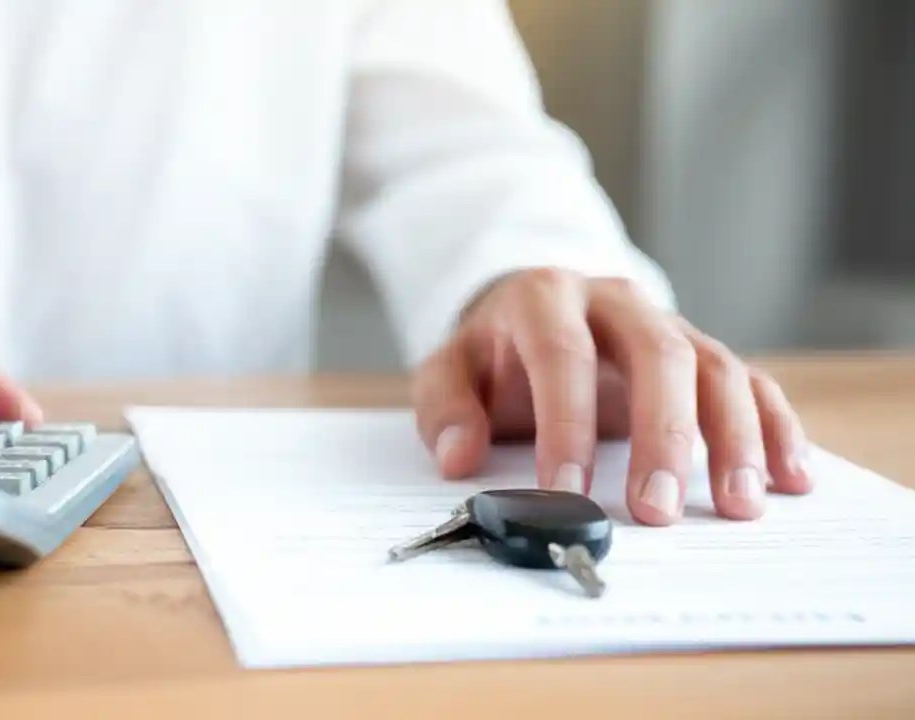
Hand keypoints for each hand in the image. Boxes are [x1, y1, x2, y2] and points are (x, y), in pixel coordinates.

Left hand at [412, 268, 811, 525]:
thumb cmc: (493, 353)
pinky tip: (789, 478)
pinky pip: (751, 381)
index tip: (563, 492)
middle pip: (658, 355)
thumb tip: (459, 458)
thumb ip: (444, 408)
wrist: (532, 314)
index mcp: (545, 299)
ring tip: (738, 505)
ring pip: (716, 366)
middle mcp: (616, 302)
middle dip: (662, 436)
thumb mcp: (449, 370)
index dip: (564, 426)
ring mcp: (667, 323)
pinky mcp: (701, 352)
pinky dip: (775, 427)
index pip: (562, 357)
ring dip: (733, 438)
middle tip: (656, 511)